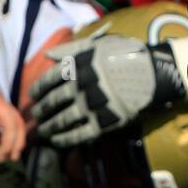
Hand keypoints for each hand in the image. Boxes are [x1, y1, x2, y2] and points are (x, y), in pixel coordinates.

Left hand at [30, 34, 187, 147]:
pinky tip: (57, 141)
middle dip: (42, 109)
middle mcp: (83, 87)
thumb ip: (72, 49)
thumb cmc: (125, 56)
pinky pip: (80, 134)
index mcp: (79, 67)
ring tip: (42, 131)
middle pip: (54, 101)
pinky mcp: (105, 122)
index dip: (39, 89)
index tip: (33, 95)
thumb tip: (48, 55)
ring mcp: (93, 106)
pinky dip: (66, 139)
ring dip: (50, 127)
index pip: (50, 79)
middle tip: (35, 115)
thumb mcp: (98, 45)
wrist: (154, 74)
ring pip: (63, 119)